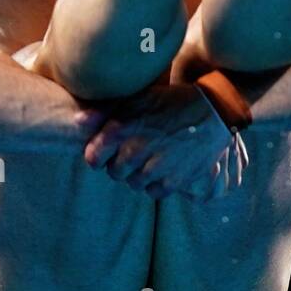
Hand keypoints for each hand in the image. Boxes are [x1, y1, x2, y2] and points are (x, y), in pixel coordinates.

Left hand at [83, 82, 249, 200]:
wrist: (212, 110)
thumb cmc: (170, 100)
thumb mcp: (137, 97)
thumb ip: (104, 110)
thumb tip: (77, 122)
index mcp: (123, 127)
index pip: (93, 157)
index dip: (98, 155)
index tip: (107, 151)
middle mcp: (136, 149)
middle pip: (114, 173)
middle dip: (121, 164)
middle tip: (135, 151)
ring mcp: (156, 166)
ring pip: (134, 184)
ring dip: (139, 174)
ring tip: (152, 157)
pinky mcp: (175, 180)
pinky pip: (154, 192)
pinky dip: (157, 183)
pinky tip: (165, 167)